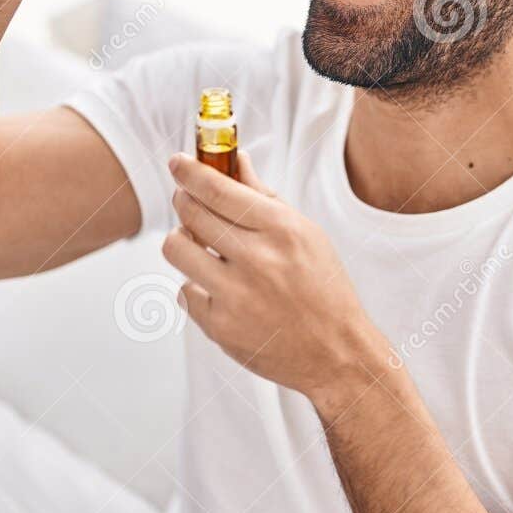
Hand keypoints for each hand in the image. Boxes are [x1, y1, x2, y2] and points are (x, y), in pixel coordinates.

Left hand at [162, 151, 388, 402]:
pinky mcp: (220, 327)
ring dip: (181, 241)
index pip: (218, 189)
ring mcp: (235, 295)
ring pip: (176, 249)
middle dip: (183, 200)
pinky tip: (220, 290)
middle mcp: (257, 260)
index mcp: (281, 230)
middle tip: (187, 201)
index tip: (177, 163)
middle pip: (191, 214)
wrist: (336, 352)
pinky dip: (198, 287)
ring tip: (198, 245)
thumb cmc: (323, 289)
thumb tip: (237, 160)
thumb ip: (265, 197)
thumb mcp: (305, 234)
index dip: (189, 172)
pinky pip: (186, 292)